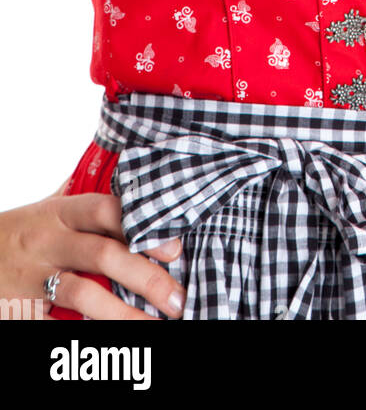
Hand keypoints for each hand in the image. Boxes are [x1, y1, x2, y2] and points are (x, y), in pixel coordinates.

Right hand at [0, 184, 186, 319]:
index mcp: (61, 212)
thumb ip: (85, 203)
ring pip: (84, 293)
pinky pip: (56, 323)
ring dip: (124, 314)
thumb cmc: (19, 232)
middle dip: (146, 276)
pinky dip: (87, 332)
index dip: (143, 228)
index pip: (107, 211)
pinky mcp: (22, 307)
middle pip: (104, 254)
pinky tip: (114, 344)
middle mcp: (50, 241)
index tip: (175, 250)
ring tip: (155, 327)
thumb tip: (132, 189)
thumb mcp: (48, 209)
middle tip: (178, 298)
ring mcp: (35, 276)